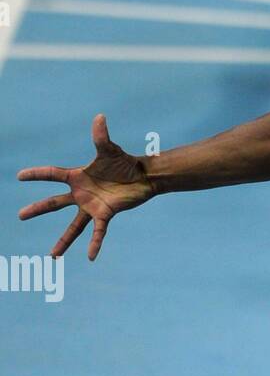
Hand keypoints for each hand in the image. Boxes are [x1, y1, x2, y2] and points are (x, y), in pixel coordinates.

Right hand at [18, 114, 153, 260]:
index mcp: (78, 177)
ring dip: (63, 241)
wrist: (143, 177)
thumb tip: (100, 117)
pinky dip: (95, 244)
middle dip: (37, 209)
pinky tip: (91, 257)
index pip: (52, 175)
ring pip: (73, 226)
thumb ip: (101, 136)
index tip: (19, 176)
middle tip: (20, 216)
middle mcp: (81, 194)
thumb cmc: (125, 162)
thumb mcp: (110, 150)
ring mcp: (92, 206)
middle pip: (54, 203)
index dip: (36, 174)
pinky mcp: (106, 215)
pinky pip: (98, 232)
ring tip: (52, 256)